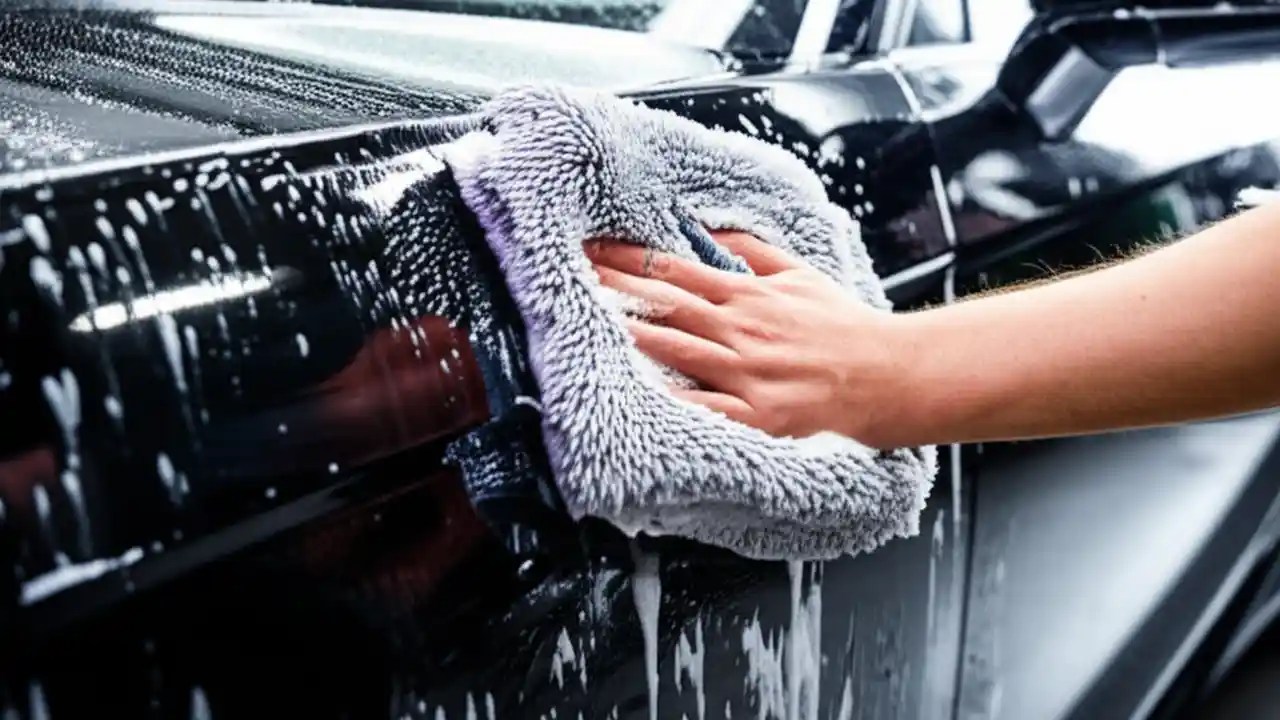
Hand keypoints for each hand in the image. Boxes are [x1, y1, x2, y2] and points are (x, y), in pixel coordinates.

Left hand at [586, 231, 909, 444]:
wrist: (885, 374)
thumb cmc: (842, 326)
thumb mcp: (799, 273)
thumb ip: (751, 249)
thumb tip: (707, 229)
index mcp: (748, 295)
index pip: (675, 270)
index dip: (629, 258)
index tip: (592, 248)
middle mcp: (742, 329)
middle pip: (665, 304)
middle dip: (613, 288)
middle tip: (571, 276)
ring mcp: (747, 373)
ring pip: (677, 349)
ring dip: (630, 334)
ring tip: (587, 324)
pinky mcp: (758, 415)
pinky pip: (705, 407)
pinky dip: (671, 400)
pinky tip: (637, 395)